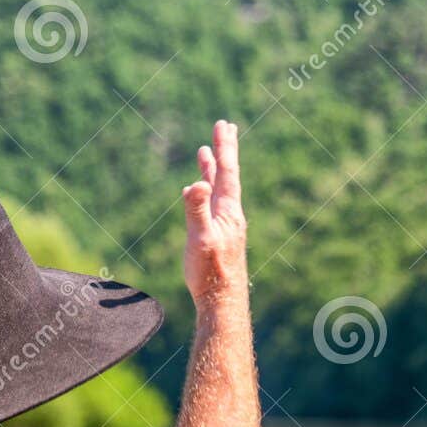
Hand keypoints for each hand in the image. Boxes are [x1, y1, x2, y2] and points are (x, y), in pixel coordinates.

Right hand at [182, 119, 247, 311]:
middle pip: (226, 175)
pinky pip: (211, 205)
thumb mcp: (201, 239)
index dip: (224, 147)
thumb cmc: (210, 272)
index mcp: (227, 210)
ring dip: (212, 170)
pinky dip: (204, 192)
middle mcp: (229, 214)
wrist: (222, 301)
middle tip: (225, 127)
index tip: (223, 125)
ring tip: (206, 153)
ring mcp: (225, 225)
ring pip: (218, 189)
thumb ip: (197, 210)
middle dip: (223, 151)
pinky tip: (197, 191)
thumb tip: (197, 183)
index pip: (226, 172)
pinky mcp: (219, 236)